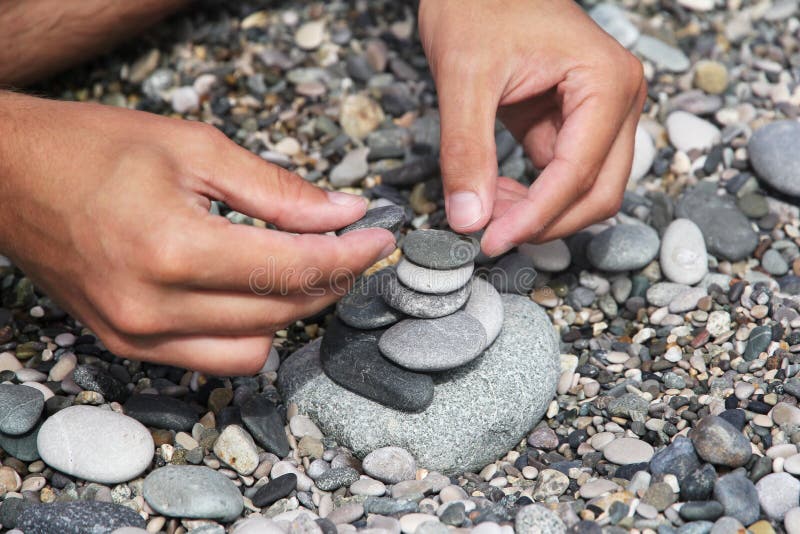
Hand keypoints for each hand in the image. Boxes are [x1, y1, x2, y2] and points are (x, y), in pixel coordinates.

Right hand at [0, 93, 394, 374]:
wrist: (9, 176)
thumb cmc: (94, 149)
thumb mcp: (195, 149)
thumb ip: (278, 190)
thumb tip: (343, 212)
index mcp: (174, 248)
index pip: (292, 268)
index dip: (349, 254)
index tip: (379, 235)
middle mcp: (155, 306)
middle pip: (282, 310)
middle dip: (331, 278)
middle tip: (350, 243)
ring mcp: (138, 335)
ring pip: (257, 346)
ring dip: (292, 309)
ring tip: (302, 266)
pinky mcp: (128, 345)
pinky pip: (216, 358)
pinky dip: (250, 331)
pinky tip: (255, 293)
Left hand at [418, 0, 645, 254]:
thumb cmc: (478, 5)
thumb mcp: (464, 78)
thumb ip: (466, 152)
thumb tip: (469, 219)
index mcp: (606, 82)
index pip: (580, 173)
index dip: (536, 217)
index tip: (491, 241)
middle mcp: (617, 100)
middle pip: (599, 192)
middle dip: (544, 222)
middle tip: (488, 235)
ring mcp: (601, 114)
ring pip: (585, 191)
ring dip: (538, 212)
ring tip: (483, 207)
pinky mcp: (574, 124)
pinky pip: (562, 177)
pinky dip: (531, 196)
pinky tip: (492, 194)